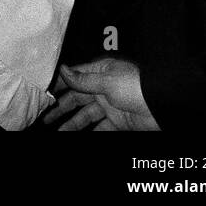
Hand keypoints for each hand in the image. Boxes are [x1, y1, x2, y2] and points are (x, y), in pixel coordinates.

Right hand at [45, 57, 159, 130]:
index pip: (74, 77)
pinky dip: (89, 131)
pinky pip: (99, 127)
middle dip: (62, 107)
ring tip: (59, 131)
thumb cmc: (136, 86)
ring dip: (72, 123)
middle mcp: (102, 87)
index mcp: (100, 72)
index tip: (44, 91)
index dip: (59, 84)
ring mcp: (109, 105)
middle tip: (46, 116)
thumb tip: (62, 69)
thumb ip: (82, 79)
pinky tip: (78, 135)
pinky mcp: (117, 121)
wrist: (162, 106)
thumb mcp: (106, 80)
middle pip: (77, 97)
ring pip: (86, 114)